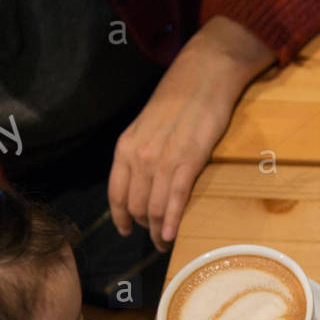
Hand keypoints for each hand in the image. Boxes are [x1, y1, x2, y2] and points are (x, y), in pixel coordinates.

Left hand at [108, 17, 272, 250]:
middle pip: (134, 204)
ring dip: (158, 230)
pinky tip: (171, 236)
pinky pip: (174, 199)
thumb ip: (143, 151)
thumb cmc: (179, 98)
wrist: (203, 76)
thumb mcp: (148, 125)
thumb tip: (145, 178)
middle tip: (156, 239)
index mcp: (126, 147)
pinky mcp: (187, 161)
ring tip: (165, 242)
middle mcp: (138, 156)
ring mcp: (162, 160)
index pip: (115, 192)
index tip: (127, 230)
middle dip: (143, 227)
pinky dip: (171, 221)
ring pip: (153, 207)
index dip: (120, 216)